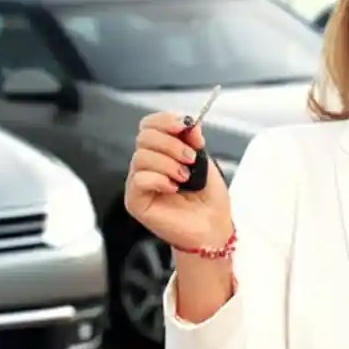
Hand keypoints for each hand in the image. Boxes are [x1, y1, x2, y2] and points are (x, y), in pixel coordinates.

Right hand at [125, 111, 232, 251]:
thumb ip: (193, 142)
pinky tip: (173, 188)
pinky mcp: (135, 201)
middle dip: (171, 144)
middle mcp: (146, 165)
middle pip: (144, 137)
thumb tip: (189, 124)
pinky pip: (139, 179)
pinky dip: (159, 179)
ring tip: (185, 176)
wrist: (213, 228)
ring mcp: (139, 183)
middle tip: (190, 158)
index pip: (150, 125)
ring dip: (168, 163)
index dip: (165, 120)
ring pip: (141, 157)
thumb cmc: (208, 199)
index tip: (185, 125)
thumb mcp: (205, 162)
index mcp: (161, 151)